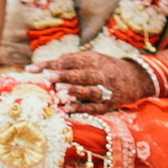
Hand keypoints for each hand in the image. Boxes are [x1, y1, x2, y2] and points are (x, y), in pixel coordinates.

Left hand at [28, 51, 147, 113]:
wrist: (136, 79)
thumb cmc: (105, 68)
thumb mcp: (92, 59)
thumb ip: (71, 61)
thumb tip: (48, 66)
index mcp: (94, 60)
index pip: (70, 60)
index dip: (50, 64)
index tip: (31, 68)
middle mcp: (100, 74)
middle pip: (81, 74)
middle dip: (65, 76)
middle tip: (48, 78)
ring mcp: (105, 90)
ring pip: (90, 91)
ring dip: (74, 92)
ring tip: (59, 94)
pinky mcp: (107, 105)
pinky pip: (94, 107)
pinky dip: (81, 108)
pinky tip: (67, 109)